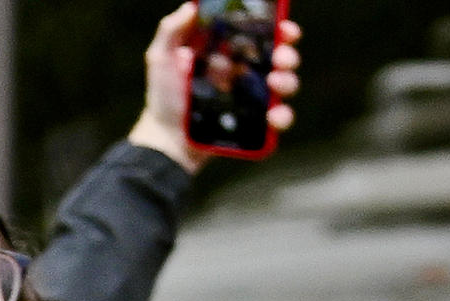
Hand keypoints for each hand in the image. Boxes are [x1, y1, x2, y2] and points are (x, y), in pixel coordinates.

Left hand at [125, 1, 296, 170]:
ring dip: (288, 81)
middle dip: (288, 54)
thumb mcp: (161, 58)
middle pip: (282, 57)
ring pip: (286, 85)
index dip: (281, 28)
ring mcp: (252, 99)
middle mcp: (246, 72)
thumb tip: (192, 7)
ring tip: (274, 83)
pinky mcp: (254, 125)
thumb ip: (171, 30)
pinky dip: (282, 116)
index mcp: (232, 52)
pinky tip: (273, 116)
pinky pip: (279, 119)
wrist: (164, 139)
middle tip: (280, 58)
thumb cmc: (163, 97)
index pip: (264, 34)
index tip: (283, 27)